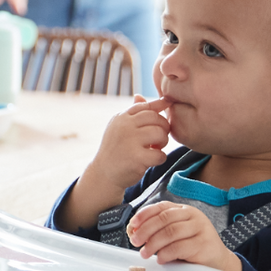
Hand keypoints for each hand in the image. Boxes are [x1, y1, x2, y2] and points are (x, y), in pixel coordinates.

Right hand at [56, 96, 171, 230]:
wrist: (103, 174)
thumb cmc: (115, 150)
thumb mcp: (118, 128)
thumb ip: (132, 113)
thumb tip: (140, 96)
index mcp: (121, 117)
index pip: (145, 106)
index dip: (159, 106)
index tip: (167, 106)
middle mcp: (125, 126)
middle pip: (157, 119)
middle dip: (163, 128)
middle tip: (158, 138)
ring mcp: (130, 142)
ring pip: (160, 134)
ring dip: (163, 142)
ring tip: (155, 148)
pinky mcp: (136, 159)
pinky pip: (160, 154)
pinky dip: (160, 158)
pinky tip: (152, 161)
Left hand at [126, 201, 242, 270]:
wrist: (218, 261)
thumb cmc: (193, 248)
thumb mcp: (175, 235)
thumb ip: (159, 231)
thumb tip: (135, 232)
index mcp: (184, 210)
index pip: (162, 207)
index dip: (144, 214)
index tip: (133, 225)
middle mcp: (193, 216)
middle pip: (164, 218)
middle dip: (146, 230)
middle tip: (136, 241)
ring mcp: (200, 228)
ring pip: (171, 232)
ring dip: (153, 243)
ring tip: (145, 253)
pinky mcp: (204, 244)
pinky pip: (180, 247)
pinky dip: (166, 253)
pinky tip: (161, 259)